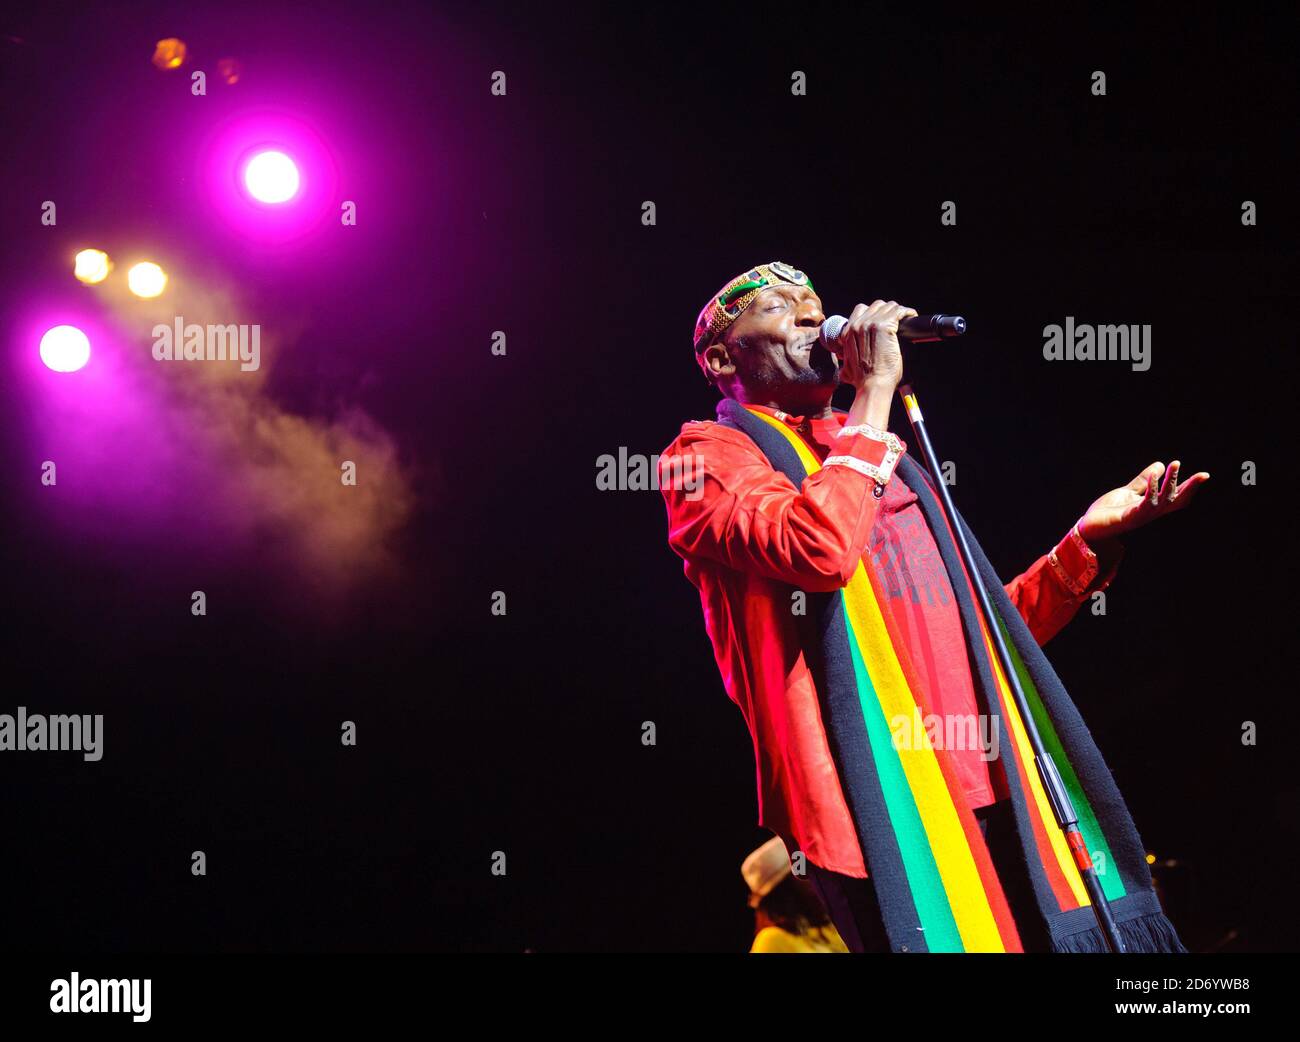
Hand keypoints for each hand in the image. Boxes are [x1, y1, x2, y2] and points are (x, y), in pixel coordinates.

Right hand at [837, 300, 917, 394]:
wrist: (872, 385)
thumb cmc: (864, 381)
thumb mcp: (847, 368)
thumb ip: (846, 362)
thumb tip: (846, 370)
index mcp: (847, 333)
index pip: (860, 310)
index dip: (874, 315)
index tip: (883, 321)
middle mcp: (857, 325)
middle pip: (875, 305)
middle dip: (886, 312)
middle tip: (896, 322)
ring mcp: (870, 323)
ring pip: (888, 306)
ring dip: (897, 312)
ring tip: (904, 320)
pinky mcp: (884, 325)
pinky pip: (898, 311)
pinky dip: (906, 312)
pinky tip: (910, 317)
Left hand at [1077, 460, 1209, 543]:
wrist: (1088, 527)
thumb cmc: (1107, 512)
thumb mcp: (1127, 492)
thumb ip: (1142, 481)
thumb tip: (1160, 465)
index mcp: (1151, 507)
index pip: (1175, 497)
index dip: (1189, 487)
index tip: (1204, 475)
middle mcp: (1150, 513)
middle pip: (1175, 502)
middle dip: (1189, 488)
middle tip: (1203, 475)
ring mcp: (1141, 516)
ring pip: (1163, 501)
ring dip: (1170, 483)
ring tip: (1175, 465)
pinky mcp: (1129, 518)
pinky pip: (1145, 504)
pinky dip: (1151, 489)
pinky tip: (1154, 476)